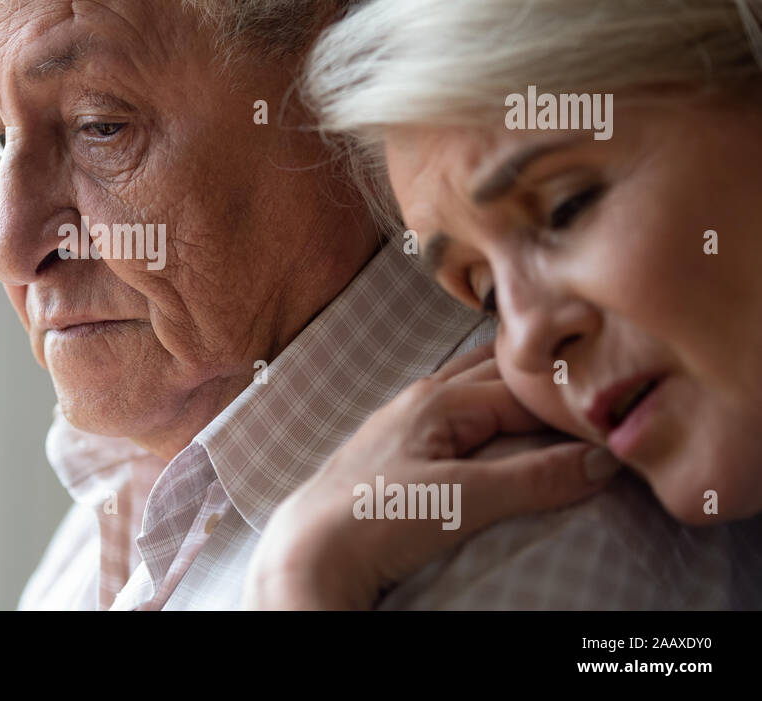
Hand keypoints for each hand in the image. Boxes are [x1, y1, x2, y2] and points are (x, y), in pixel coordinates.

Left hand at [242, 342, 621, 609]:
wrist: (308, 550)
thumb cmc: (374, 518)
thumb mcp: (462, 499)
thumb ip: (533, 478)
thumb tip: (600, 461)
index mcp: (440, 398)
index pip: (525, 386)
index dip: (571, 399)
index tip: (615, 410)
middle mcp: (423, 398)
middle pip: (500, 374)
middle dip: (547, 381)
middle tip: (600, 392)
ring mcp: (408, 421)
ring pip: (477, 389)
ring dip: (517, 392)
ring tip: (562, 401)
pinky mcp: (400, 450)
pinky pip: (459, 415)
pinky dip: (492, 413)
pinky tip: (501, 427)